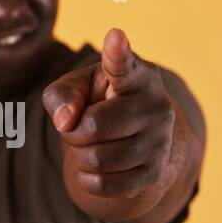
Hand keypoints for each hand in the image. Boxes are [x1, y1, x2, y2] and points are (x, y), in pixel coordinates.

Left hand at [42, 27, 180, 200]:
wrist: (140, 138)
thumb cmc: (101, 102)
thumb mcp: (79, 87)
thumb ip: (62, 94)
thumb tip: (66, 121)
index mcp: (136, 75)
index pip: (124, 64)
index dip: (117, 53)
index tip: (114, 37)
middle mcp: (155, 105)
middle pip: (92, 127)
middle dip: (74, 132)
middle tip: (79, 127)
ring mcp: (159, 141)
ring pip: (97, 159)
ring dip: (80, 157)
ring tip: (89, 146)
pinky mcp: (154, 173)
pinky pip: (104, 184)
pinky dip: (88, 179)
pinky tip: (95, 167)